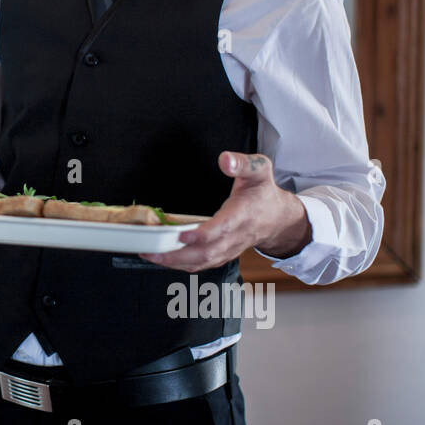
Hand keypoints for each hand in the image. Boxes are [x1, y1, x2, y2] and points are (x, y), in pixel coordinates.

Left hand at [139, 151, 310, 271]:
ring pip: (200, 263)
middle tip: (150, 249)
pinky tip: (161, 257)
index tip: (181, 234)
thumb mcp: (259, 170)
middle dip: (176, 254)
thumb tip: (225, 159)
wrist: (277, 219)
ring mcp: (227, 250)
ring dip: (173, 262)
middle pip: (205, 253)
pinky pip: (199, 265)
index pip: (221, 229)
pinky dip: (179, 265)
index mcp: (242, 216)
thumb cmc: (263, 193)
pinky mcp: (221, 255)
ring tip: (148, 254)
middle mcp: (234, 237)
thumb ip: (243, 163)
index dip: (201, 235)